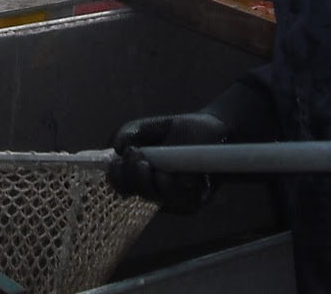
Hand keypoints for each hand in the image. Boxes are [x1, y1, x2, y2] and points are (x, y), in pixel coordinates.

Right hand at [107, 112, 227, 213]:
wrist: (217, 131)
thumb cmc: (182, 131)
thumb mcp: (151, 127)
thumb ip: (129, 132)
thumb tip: (114, 147)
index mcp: (141, 175)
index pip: (121, 184)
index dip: (116, 174)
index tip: (120, 156)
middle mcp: (155, 191)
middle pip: (133, 193)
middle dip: (130, 175)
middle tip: (137, 155)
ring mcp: (173, 200)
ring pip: (154, 197)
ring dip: (147, 181)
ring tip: (149, 163)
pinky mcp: (192, 203)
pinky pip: (177, 200)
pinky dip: (169, 188)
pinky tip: (167, 175)